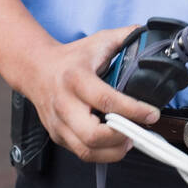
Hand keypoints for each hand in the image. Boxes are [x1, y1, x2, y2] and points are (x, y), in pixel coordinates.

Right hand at [26, 24, 161, 163]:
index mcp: (75, 78)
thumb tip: (148, 33)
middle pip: (92, 134)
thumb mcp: (98, 41)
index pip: (106, 100)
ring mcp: (58, 123)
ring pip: (87, 150)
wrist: (36, 69)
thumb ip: (125, 37)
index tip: (152, 114)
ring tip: (128, 138)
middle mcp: (64, 103)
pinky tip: (114, 143)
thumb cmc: (70, 58)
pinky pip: (82, 154)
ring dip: (113, 150)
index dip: (133, 111)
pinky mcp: (57, 135)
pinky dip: (102, 154)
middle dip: (120, 137)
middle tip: (137, 130)